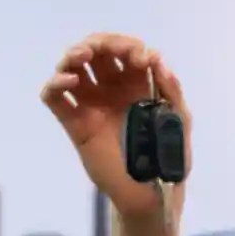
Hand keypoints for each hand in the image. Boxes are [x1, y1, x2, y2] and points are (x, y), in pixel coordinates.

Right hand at [40, 33, 190, 220]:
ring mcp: (91, 105)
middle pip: (95, 52)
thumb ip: (172, 89)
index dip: (127, 45)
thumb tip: (157, 59)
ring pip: (72, 67)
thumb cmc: (168, 156)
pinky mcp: (74, 124)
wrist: (150, 192)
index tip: (140, 59)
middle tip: (99, 50)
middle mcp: (111, 89)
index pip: (124, 50)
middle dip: (97, 43)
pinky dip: (55, 83)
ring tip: (79, 59)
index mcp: (136, 83)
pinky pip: (55, 98)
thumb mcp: (179, 119)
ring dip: (72, 55)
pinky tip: (69, 82)